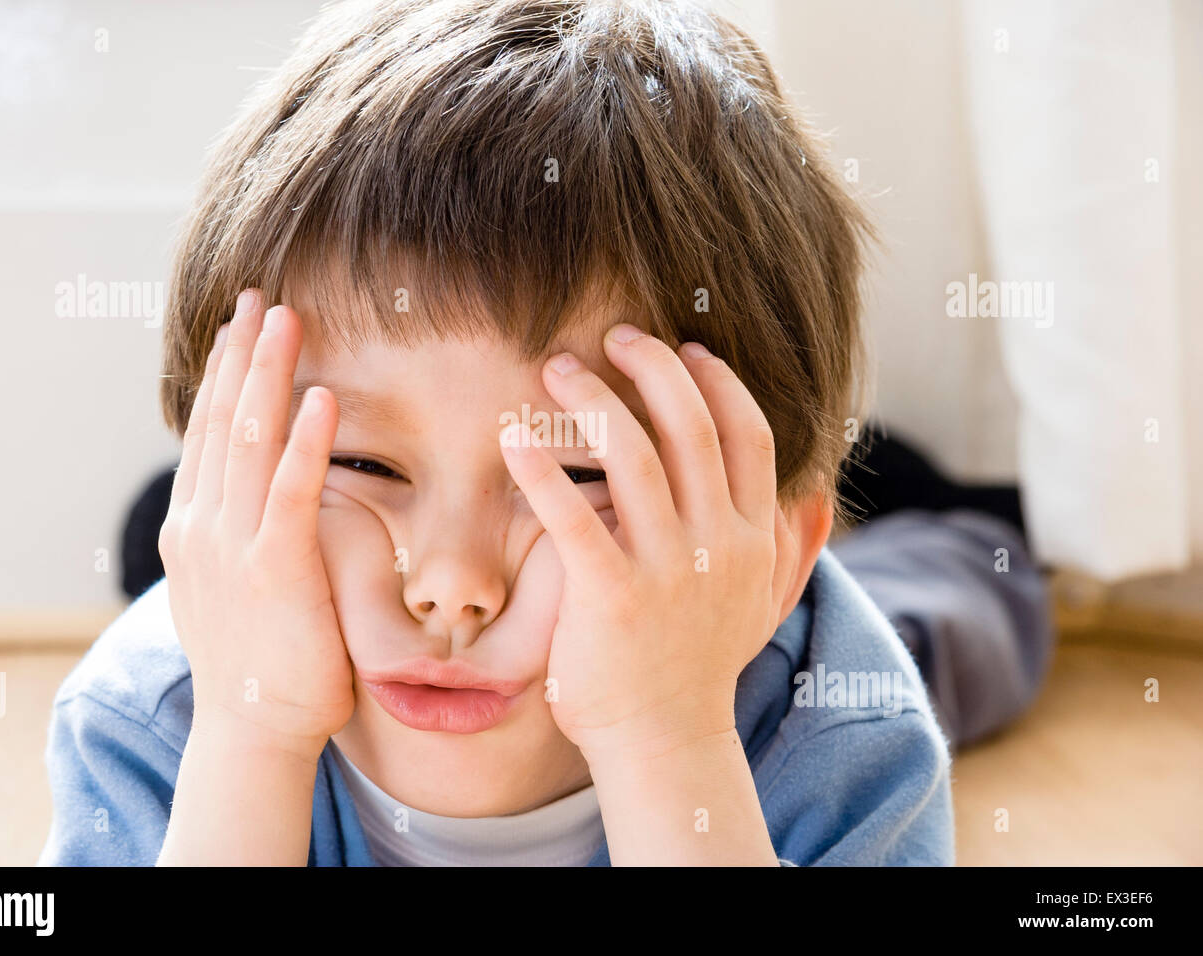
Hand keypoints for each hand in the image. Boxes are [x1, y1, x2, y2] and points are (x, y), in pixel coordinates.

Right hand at [159, 290, 352, 759]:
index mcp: (193, 526)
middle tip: (262, 299)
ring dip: (270, 374)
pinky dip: (307, 440)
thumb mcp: (231, 586)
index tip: (241, 328)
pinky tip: (325, 398)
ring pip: (249, 439)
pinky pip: (292, 489)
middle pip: (221, 420)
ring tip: (288, 320)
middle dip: (242, 355)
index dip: (224, 375)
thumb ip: (239, 535)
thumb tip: (256, 503)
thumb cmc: (258, 661)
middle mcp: (202, 525)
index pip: (206, 433)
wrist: (252, 729)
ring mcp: (231, 545)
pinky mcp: (273, 567)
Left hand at [499, 325, 798, 764]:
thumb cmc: (700, 666)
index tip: (686, 349)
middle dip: (653, 367)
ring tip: (558, 371)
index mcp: (753, 537)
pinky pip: (574, 516)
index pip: (748, 434)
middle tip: (615, 337)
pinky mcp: (611, 596)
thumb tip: (817, 500)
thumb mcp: (762, 604)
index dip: (718, 382)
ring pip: (636, 454)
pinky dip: (542, 469)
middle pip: (693, 425)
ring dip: (595, 400)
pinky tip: (513, 439)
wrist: (664, 743)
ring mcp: (668, 570)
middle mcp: (719, 544)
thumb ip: (790, 548)